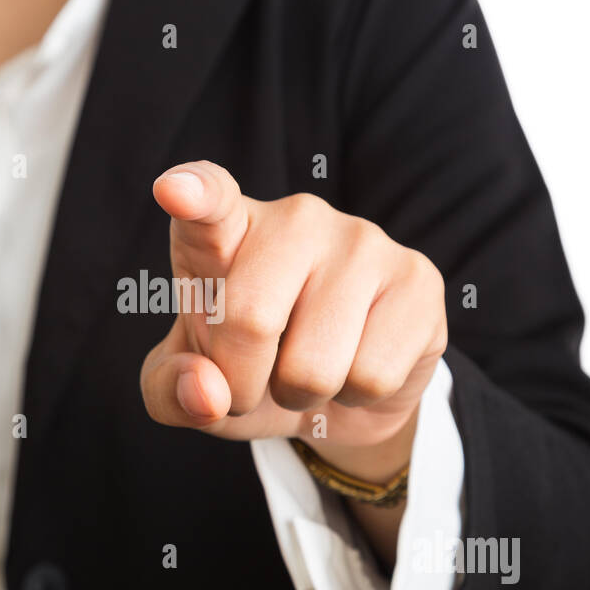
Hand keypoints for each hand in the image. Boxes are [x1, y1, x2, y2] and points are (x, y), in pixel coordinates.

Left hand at [139, 161, 447, 482]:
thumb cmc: (252, 371)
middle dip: (242, 382)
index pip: (209, 200)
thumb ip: (172, 390)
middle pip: (250, 319)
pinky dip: (354, 398)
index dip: (195, 196)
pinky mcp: (417, 278)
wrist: (339, 391)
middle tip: (255, 378)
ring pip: (314, 366)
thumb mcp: (195, 388)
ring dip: (302, 395)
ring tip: (309, 370)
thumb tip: (209, 393)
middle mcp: (295, 218)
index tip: (176, 191)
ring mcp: (362, 241)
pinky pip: (371, 377)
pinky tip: (356, 367)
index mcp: (224, 230)